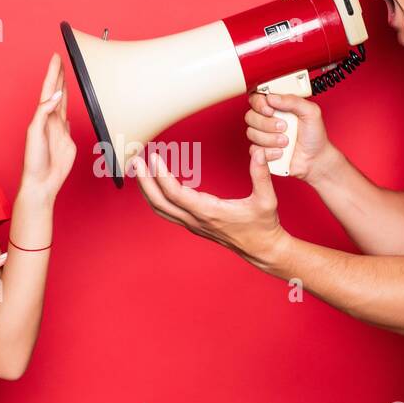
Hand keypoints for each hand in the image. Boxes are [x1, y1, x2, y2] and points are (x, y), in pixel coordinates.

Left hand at [19, 51, 76, 201]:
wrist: (42, 181)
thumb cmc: (34, 160)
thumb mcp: (35, 132)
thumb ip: (45, 112)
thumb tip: (57, 96)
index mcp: (42, 116)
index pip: (49, 89)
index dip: (53, 73)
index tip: (56, 57)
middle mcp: (50, 120)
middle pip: (56, 93)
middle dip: (59, 77)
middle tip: (62, 61)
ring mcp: (59, 130)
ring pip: (63, 105)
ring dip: (64, 90)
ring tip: (66, 77)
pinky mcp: (67, 140)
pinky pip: (68, 121)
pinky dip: (68, 111)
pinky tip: (67, 107)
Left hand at [128, 146, 288, 268]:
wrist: (261, 249)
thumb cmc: (263, 226)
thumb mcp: (267, 200)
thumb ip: (261, 176)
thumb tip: (258, 153)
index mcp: (210, 213)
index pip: (176, 194)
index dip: (161, 176)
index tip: (154, 158)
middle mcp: (196, 220)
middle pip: (160, 203)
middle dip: (145, 182)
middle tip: (136, 161)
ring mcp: (193, 224)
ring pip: (161, 209)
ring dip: (147, 190)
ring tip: (140, 170)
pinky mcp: (194, 224)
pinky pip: (168, 212)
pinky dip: (156, 198)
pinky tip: (154, 184)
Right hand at [245, 91, 335, 185]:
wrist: (315, 159)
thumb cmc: (314, 135)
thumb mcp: (311, 112)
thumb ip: (293, 100)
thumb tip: (272, 97)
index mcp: (277, 106)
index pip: (256, 98)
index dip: (259, 103)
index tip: (270, 110)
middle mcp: (267, 119)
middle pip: (250, 116)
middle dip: (267, 123)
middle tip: (284, 127)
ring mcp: (263, 135)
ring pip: (251, 133)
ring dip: (270, 139)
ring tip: (286, 141)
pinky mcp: (262, 151)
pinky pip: (254, 149)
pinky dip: (269, 152)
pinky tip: (281, 152)